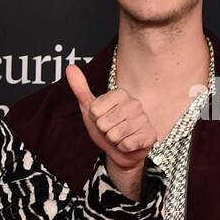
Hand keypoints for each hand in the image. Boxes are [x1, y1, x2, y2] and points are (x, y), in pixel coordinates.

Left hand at [65, 64, 156, 195]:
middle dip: (104, 131)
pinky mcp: (149, 135)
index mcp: (120, 94)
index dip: (95, 119)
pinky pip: (126, 144)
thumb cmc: (106, 128)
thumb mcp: (89, 109)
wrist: (121, 152)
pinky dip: (123, 148)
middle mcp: (134, 103)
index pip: (94, 110)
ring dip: (114, 140)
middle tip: (111, 130)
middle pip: (103, 123)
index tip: (103, 119)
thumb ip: (80, 88)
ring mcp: (144, 119)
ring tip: (120, 136)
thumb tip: (70, 67)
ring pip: (115, 135)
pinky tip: (129, 143)